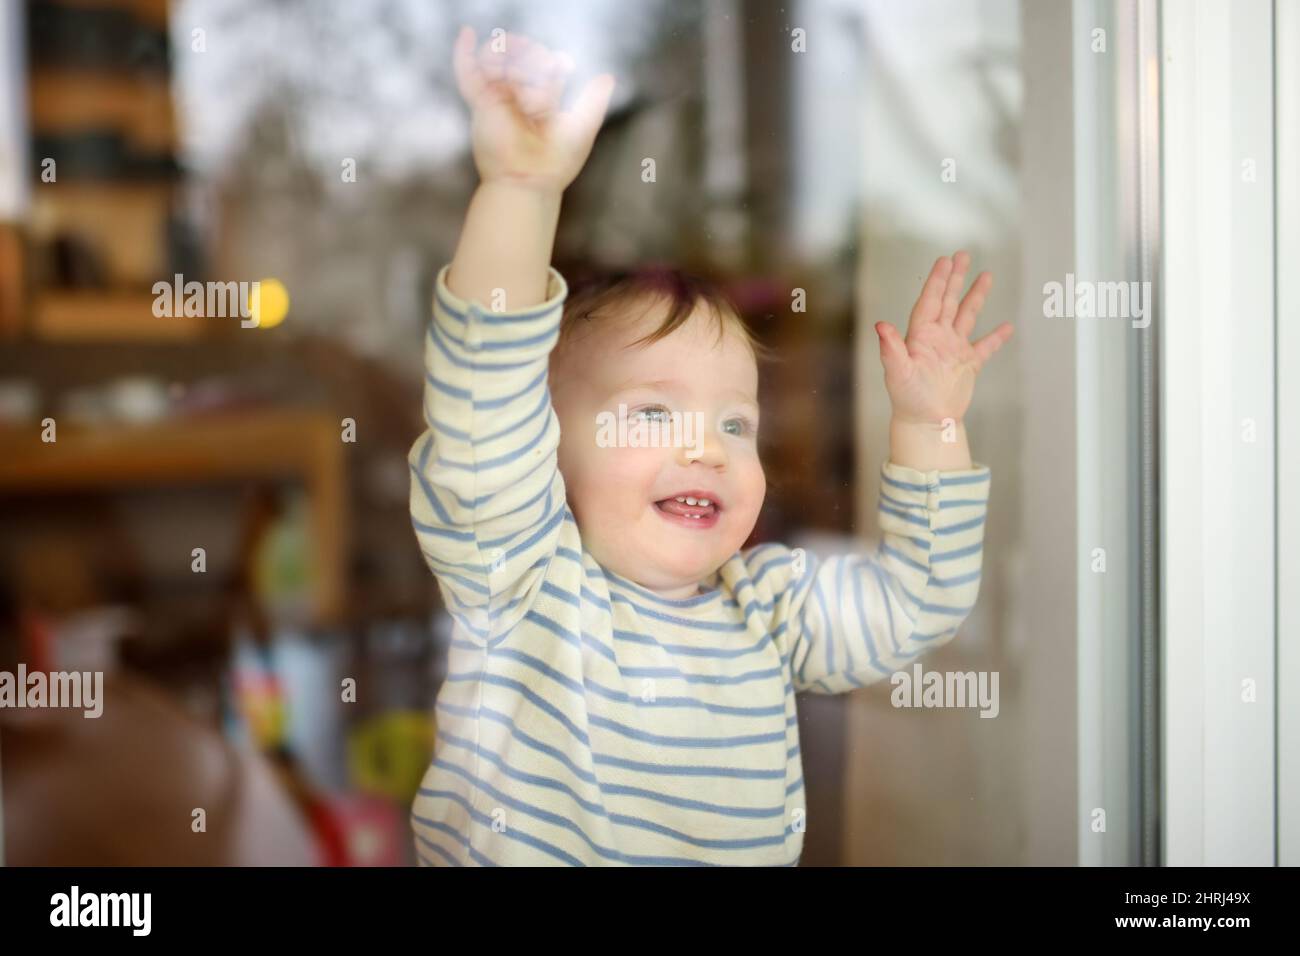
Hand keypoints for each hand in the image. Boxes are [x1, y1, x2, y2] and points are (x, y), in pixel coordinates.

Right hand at [453, 26, 614, 192]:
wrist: (529, 182)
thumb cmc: (557, 163)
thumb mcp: (582, 127)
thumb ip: (593, 101)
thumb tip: (607, 76)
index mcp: (542, 102)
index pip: (546, 68)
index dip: (553, 61)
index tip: (564, 66)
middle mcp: (518, 98)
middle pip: (523, 59)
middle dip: (534, 59)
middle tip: (542, 81)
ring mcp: (498, 99)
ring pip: (499, 61)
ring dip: (511, 58)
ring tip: (520, 76)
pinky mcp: (480, 104)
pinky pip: (467, 74)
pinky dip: (464, 53)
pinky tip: (468, 34)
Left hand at [875, 251, 1012, 426]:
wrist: (926, 422)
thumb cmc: (907, 398)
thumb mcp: (898, 373)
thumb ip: (891, 349)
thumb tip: (880, 325)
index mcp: (920, 336)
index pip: (930, 302)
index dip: (938, 281)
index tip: (945, 261)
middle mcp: (937, 338)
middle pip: (948, 301)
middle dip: (955, 278)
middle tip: (962, 255)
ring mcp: (953, 350)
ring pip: (967, 316)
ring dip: (976, 296)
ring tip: (986, 275)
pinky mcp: (968, 365)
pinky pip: (985, 347)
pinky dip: (996, 337)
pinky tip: (1006, 326)